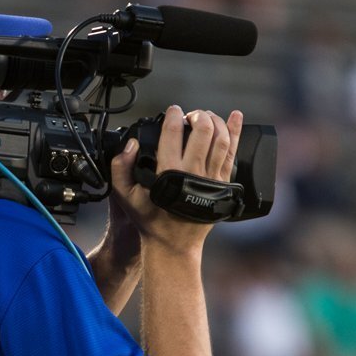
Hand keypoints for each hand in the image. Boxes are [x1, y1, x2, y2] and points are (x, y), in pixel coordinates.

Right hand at [110, 106, 242, 255]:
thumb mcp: (125, 195)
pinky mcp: (224, 183)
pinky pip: (233, 153)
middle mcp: (193, 172)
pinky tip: (236, 117)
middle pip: (203, 130)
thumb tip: (131, 144)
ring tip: (205, 118)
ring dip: (214, 121)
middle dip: (197, 116)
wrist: (174, 243)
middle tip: (190, 117)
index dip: (174, 116)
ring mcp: (212, 178)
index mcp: (169, 172)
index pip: (174, 132)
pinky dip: (236, 132)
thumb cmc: (150, 219)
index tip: (173, 111)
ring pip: (220, 138)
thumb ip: (120, 167)